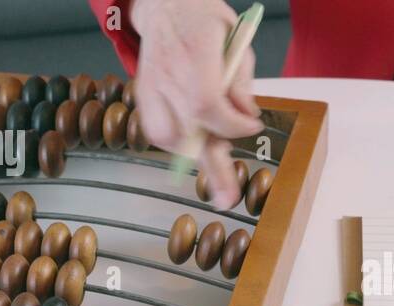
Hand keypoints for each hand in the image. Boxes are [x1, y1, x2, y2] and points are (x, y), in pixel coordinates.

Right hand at [130, 0, 264, 208]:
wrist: (165, 6)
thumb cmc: (205, 22)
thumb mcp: (238, 42)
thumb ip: (243, 82)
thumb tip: (248, 117)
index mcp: (195, 54)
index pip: (208, 104)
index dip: (232, 125)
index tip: (251, 127)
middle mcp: (168, 73)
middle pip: (188, 131)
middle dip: (214, 168)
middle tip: (228, 198)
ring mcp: (151, 85)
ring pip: (168, 137)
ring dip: (194, 155)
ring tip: (218, 166)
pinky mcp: (142, 95)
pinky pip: (156, 132)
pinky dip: (178, 145)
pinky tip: (197, 147)